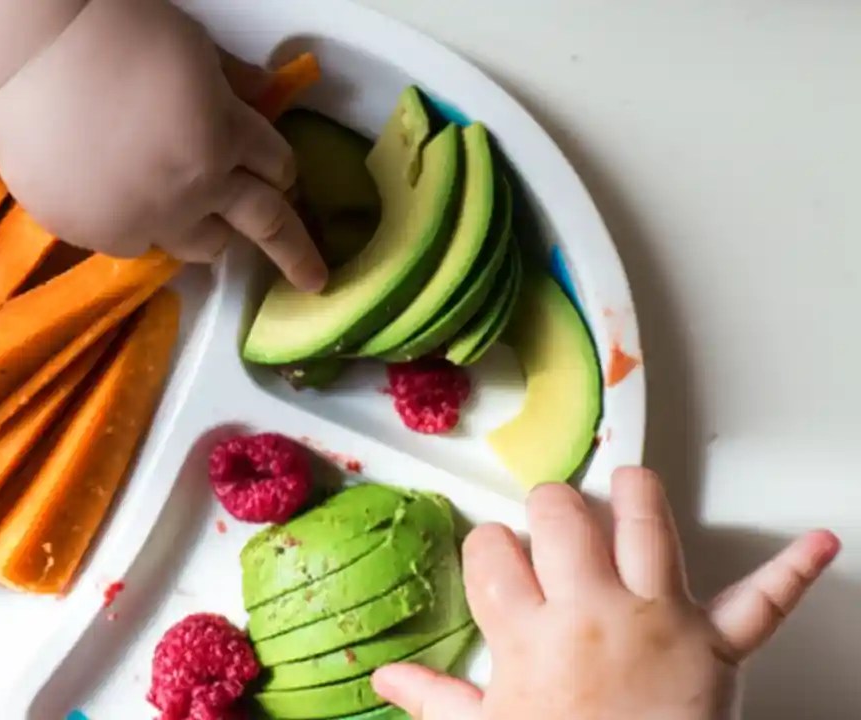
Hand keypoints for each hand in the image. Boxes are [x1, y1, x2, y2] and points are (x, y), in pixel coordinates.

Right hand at [0, 0, 326, 290]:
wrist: (28, 50)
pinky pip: (128, 243)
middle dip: (294, 251)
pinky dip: (134, 225)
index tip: (286, 180)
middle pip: (261, 226)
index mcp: (227, 136)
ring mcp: (142, 219)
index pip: (277, 167)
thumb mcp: (192, 46)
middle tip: (313, 278)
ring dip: (207, 233)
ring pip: (198, 249)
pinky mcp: (90, 233)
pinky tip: (114, 196)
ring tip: (199, 223)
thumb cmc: (115, 30)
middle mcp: (196, 189)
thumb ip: (230, 81)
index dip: (283, 170)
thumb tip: (265, 93)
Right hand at [373, 468, 840, 719]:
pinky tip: (818, 542)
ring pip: (647, 529)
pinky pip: (762, 603)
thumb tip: (387, 681)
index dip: (489, 546)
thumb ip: (435, 701)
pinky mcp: (717, 646)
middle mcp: (591, 612)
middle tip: (550, 515)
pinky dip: (793, 571)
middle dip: (549, 506)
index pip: (493, 554)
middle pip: (560, 518)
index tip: (495, 556)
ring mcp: (657, 621)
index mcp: (529, 634)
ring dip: (639, 496)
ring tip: (630, 483)